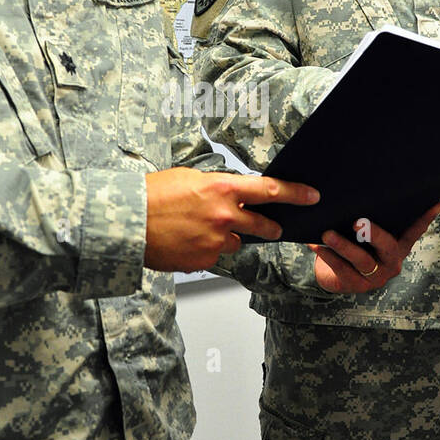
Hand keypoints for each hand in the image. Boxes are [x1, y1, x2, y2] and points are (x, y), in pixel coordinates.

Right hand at [144, 168, 318, 271]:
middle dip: (271, 227)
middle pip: (263, 225)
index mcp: (223, 189)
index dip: (296, 193)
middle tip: (274, 227)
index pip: (271, 190)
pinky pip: (214, 256)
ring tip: (198, 229)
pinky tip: (186, 241)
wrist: (127, 222)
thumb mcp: (190, 178)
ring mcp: (215, 242)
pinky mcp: (204, 261)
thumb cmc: (153, 195)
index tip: (312, 195)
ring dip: (227, 237)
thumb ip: (217, 186)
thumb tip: (232, 193)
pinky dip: (205, 250)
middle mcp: (225, 216)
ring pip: (236, 243)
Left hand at [309, 204, 439, 293]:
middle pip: (387, 246)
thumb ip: (371, 217)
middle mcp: (392, 261)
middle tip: (357, 223)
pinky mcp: (357, 285)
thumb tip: (363, 183)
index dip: (425, 218)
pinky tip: (314, 245)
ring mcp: (376, 275)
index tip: (435, 203)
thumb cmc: (353, 244)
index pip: (414, 230)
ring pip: (361, 260)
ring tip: (327, 234)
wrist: (334, 275)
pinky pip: (342, 270)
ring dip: (343, 246)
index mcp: (398, 245)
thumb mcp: (366, 232)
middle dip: (373, 234)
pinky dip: (327, 256)